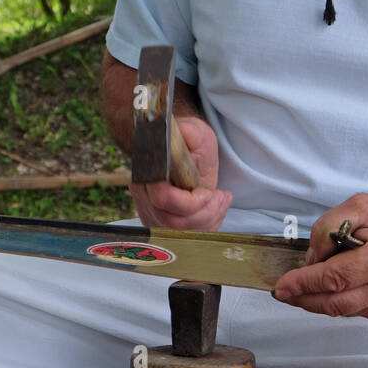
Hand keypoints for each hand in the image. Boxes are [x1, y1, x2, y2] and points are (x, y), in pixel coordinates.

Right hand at [129, 116, 232, 231]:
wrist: (182, 150)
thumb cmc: (189, 142)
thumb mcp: (195, 131)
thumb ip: (189, 132)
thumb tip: (182, 133)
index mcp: (149, 174)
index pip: (163, 199)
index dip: (189, 201)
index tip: (207, 192)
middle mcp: (146, 198)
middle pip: (173, 222)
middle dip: (203, 212)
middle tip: (220, 196)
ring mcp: (154, 214)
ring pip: (181, 233)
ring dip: (208, 219)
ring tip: (221, 200)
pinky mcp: (165, 225)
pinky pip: (187, 236)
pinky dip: (207, 225)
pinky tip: (216, 208)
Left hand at [271, 193, 367, 320]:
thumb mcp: (359, 206)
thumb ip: (329, 229)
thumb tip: (310, 260)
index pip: (334, 278)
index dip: (303, 284)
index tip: (281, 286)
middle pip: (334, 302)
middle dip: (304, 298)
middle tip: (283, 292)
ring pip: (341, 311)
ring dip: (316, 302)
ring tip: (300, 289)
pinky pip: (353, 311)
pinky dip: (335, 302)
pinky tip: (328, 289)